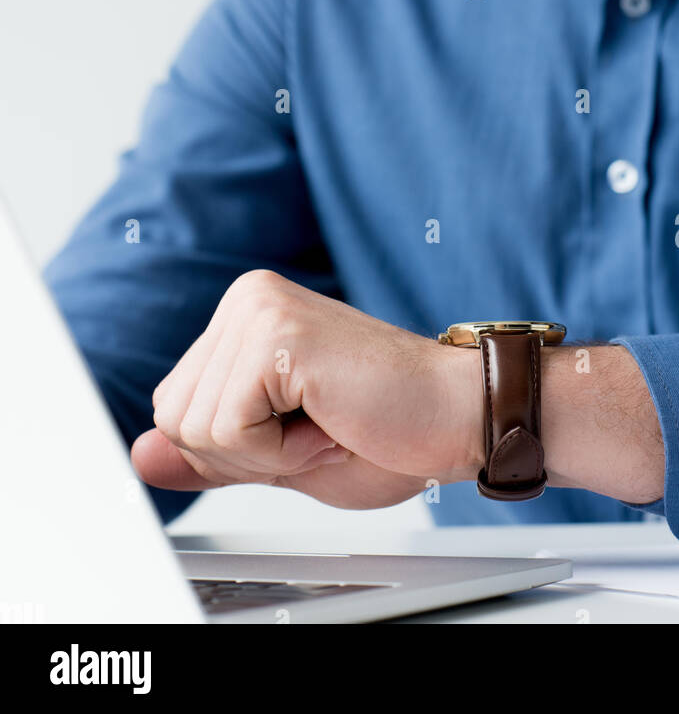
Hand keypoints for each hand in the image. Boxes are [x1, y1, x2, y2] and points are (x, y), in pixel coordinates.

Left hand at [131, 270, 481, 508]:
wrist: (461, 416)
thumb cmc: (389, 431)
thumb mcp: (279, 456)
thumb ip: (209, 454)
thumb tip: (139, 455)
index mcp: (243, 316)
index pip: (175, 409)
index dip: (234, 451)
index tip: (304, 429)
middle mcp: (245, 299)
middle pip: (175, 417)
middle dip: (244, 454)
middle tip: (320, 429)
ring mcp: (258, 308)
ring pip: (195, 427)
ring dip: (266, 454)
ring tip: (328, 422)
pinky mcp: (276, 334)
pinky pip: (228, 429)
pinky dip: (280, 453)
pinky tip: (331, 421)